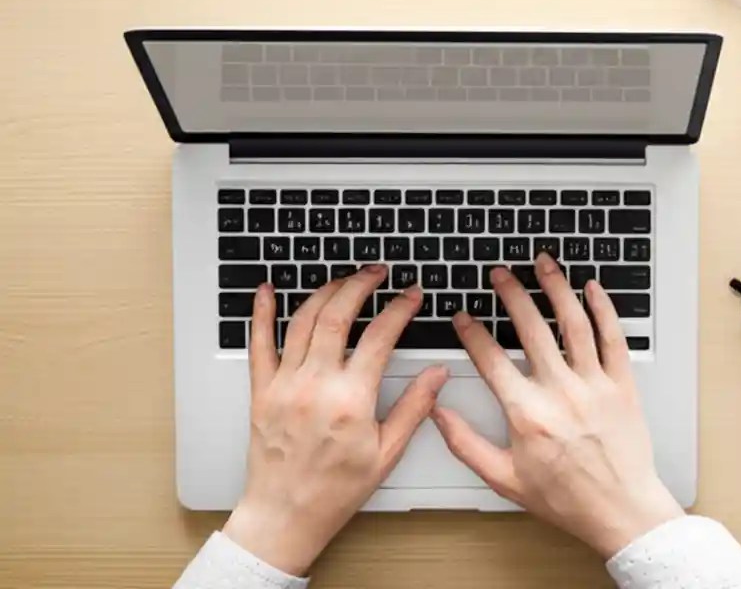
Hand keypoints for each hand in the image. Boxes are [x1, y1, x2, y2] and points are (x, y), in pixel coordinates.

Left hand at [223, 265, 448, 575]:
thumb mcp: (387, 453)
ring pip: (303, 320)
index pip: (381, 336)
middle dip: (361, 284)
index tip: (411, 295)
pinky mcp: (261, 391)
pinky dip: (261, 313)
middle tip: (377, 273)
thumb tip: (436, 375)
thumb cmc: (335, 490)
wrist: (286, 513)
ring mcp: (284, 385)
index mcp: (351, 401)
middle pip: (338, 315)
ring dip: (325, 290)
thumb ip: (414, 408)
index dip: (400, 308)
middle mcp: (315, 386)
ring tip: (343, 279)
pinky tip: (267, 291)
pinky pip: (258, 343)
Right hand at [433, 254, 683, 557]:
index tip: (463, 317)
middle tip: (501, 274)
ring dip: (556, 288)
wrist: (620, 510)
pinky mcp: (623, 386)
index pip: (491, 360)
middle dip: (512, 295)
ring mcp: (595, 386)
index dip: (473, 333)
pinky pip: (613, 338)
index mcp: (528, 414)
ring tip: (544, 264)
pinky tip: (592, 289)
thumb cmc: (566, 499)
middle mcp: (561, 393)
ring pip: (574, 323)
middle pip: (532, 329)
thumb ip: (466, 444)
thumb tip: (438, 414)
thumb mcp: (504, 479)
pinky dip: (603, 309)